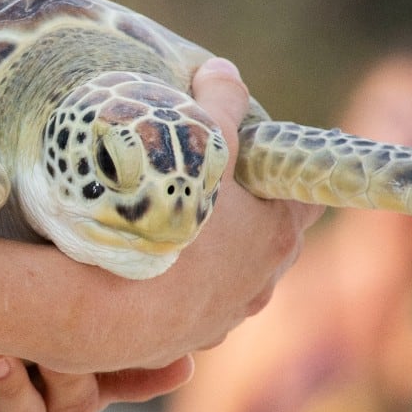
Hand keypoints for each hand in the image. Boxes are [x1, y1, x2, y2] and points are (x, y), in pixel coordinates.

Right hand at [32, 58, 322, 372]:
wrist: (102, 308)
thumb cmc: (159, 223)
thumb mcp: (197, 143)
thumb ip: (219, 102)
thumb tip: (224, 70)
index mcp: (277, 234)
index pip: (309, 198)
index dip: (287, 175)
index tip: (262, 157)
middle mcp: (262, 282)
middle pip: (271, 239)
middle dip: (249, 213)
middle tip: (210, 184)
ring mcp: (225, 317)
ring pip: (233, 277)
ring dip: (214, 254)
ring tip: (173, 227)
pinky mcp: (187, 342)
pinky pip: (196, 305)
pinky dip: (182, 287)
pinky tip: (150, 269)